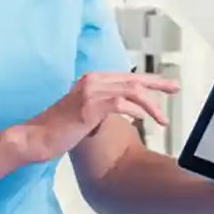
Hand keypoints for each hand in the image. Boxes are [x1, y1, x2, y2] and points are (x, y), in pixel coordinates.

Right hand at [16, 73, 179, 162]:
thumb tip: (126, 109)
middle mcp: (93, 80)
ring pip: (131, 91)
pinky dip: (135, 111)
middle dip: (158, 84)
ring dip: (151, 105)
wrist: (37, 137)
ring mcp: (91, 92)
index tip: (167, 85)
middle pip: (134, 78)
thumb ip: (103, 106)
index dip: (150, 80)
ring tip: (163, 119)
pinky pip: (120, 103)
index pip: (128, 76)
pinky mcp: (89, 106)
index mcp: (93, 80)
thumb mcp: (85, 112)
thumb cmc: (60, 128)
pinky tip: (143, 120)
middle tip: (176, 88)